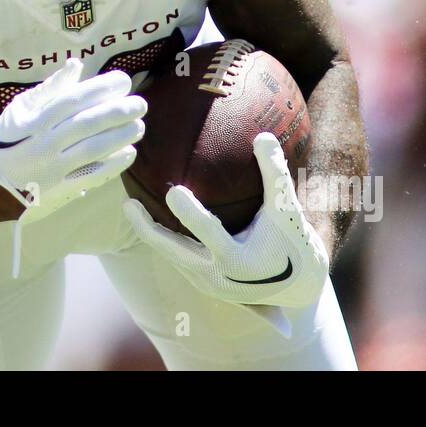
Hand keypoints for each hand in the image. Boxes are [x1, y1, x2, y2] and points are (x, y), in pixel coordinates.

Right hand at [0, 57, 145, 221]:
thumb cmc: (11, 138)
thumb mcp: (22, 108)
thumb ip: (51, 88)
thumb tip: (76, 64)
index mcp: (36, 120)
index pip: (72, 100)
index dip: (100, 88)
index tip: (123, 81)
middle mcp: (46, 142)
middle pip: (86, 124)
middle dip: (117, 112)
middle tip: (141, 104)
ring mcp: (54, 168)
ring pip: (92, 150)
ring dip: (120, 137)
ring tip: (139, 125)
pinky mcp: (62, 188)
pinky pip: (92, 176)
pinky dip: (113, 165)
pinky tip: (130, 152)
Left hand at [123, 132, 328, 308]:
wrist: (297, 290)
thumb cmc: (293, 244)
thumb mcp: (288, 211)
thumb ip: (274, 175)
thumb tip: (262, 136)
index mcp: (237, 261)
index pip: (208, 233)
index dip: (190, 213)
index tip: (173, 190)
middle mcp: (216, 276)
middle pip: (172, 251)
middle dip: (147, 229)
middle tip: (128, 204)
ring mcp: (204, 282)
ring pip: (168, 255)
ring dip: (147, 232)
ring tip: (128, 205)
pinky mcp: (200, 281)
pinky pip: (174, 257)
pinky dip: (159, 238)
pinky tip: (147, 215)